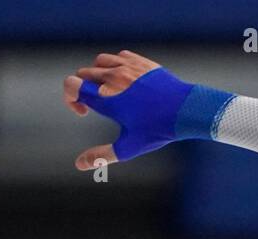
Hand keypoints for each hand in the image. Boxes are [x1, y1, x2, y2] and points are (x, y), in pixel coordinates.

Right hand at [63, 50, 171, 169]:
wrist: (187, 110)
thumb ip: (102, 155)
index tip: (84, 111)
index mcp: (106, 98)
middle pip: (83, 74)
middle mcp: (113, 78)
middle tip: (99, 107)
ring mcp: (127, 67)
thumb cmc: (158, 130)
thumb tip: (79, 165)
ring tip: (112, 92)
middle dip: (84, 89)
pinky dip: (117, 66)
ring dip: (99, 75)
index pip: (70, 85)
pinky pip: (119, 56)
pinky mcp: (141, 62)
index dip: (71, 99)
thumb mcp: (129, 147)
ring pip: (99, 62)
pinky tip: (127, 81)